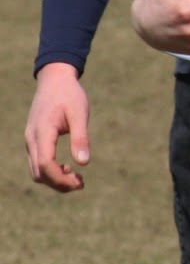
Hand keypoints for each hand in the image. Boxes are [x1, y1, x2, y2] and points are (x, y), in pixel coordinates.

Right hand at [25, 62, 91, 191]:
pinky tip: (68, 167)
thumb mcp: (79, 114)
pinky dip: (50, 171)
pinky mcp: (34, 140)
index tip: (81, 181)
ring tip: (77, 178)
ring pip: (36, 170)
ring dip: (54, 179)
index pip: (45, 164)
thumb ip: (80, 137)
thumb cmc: (69, 95)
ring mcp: (31, 140)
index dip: (60, 178)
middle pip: (38, 173)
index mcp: (42, 132)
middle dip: (58, 183)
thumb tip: (84, 163)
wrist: (54, 80)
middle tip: (81, 183)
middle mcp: (32, 139)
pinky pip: (37, 163)